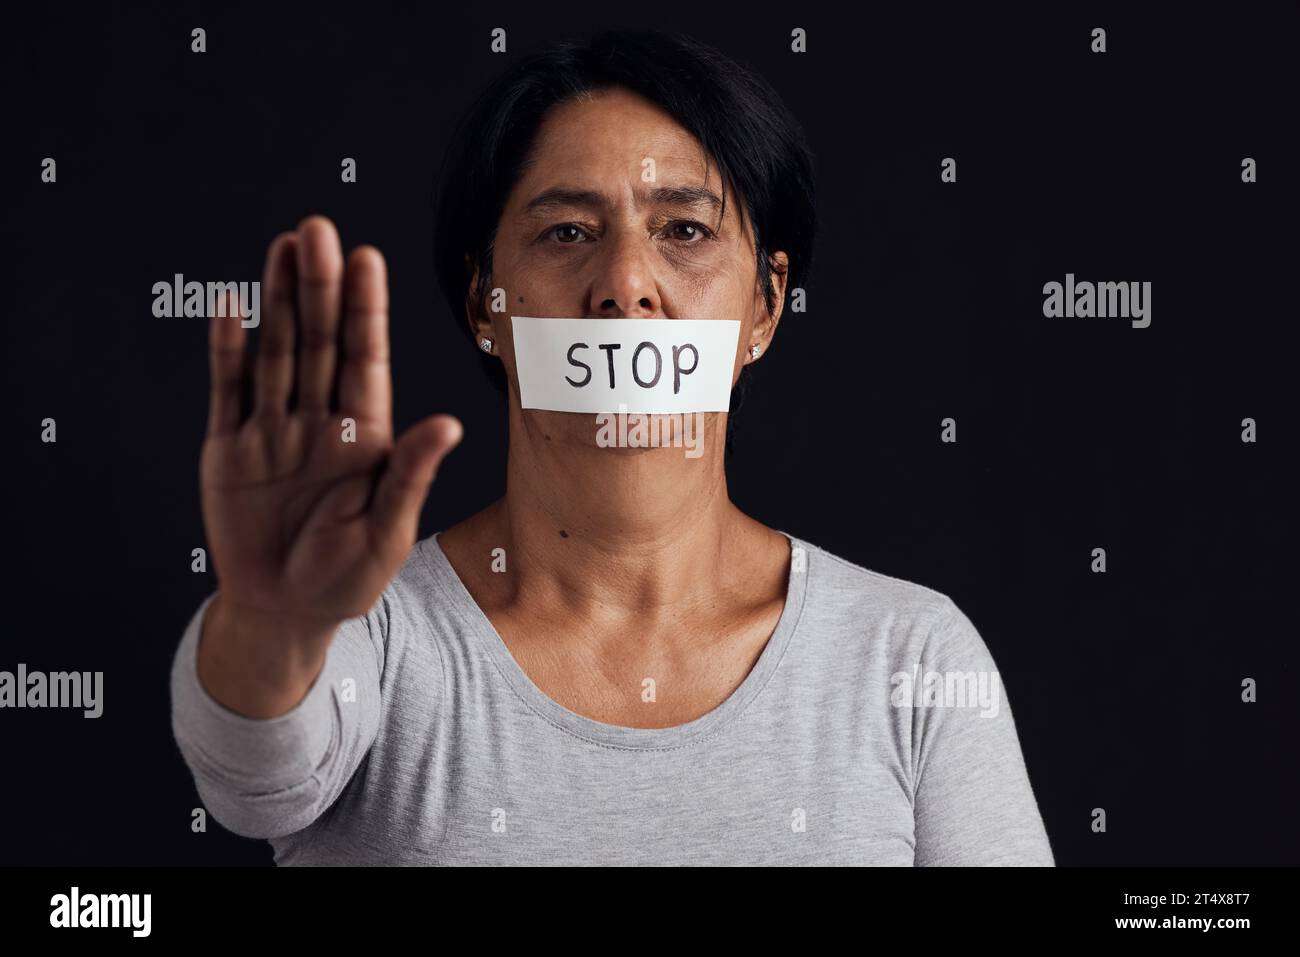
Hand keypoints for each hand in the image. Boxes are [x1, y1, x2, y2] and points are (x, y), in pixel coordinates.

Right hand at [200, 216, 461, 635]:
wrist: (284, 613)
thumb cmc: (348, 578)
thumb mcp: (388, 533)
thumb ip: (410, 475)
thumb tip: (449, 424)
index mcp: (367, 437)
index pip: (366, 361)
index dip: (366, 311)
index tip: (367, 260)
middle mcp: (321, 422)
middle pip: (321, 343)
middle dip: (321, 287)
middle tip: (318, 230)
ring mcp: (274, 432)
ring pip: (278, 353)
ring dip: (279, 301)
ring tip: (283, 248)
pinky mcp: (231, 450)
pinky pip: (230, 391)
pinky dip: (229, 350)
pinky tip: (233, 305)